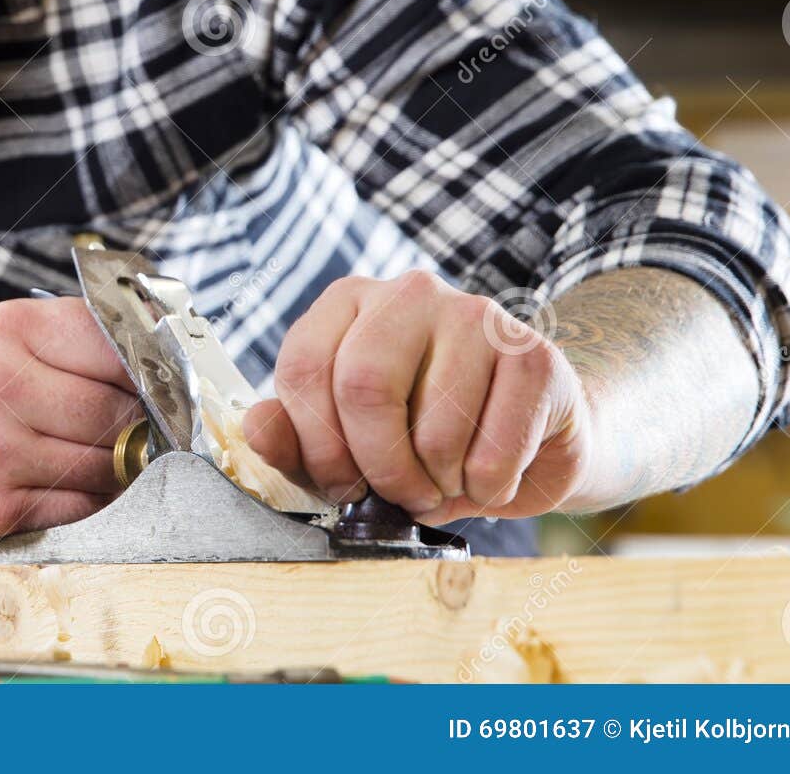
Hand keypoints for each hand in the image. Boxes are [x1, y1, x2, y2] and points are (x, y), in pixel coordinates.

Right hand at [0, 297, 143, 557]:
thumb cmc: (2, 401)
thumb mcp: (36, 347)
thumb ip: (101, 346)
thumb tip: (179, 373)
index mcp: (11, 328)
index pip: (120, 351)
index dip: (152, 379)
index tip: (164, 393)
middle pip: (114, 414)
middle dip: (137, 430)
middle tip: (134, 435)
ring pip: (105, 467)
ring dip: (119, 473)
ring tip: (98, 463)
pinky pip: (84, 511)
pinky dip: (94, 507)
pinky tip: (72, 492)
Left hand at [243, 271, 593, 524]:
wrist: (531, 437)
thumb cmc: (425, 438)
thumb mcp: (348, 444)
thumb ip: (294, 439)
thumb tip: (256, 429)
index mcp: (348, 301)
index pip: (304, 368)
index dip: (316, 446)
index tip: (342, 483)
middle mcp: (408, 293)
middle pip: (363, 386)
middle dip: (378, 467)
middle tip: (400, 496)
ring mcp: (477, 313)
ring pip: (434, 427)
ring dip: (438, 482)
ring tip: (446, 479)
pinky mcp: (533, 354)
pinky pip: (495, 447)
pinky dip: (487, 486)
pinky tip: (488, 475)